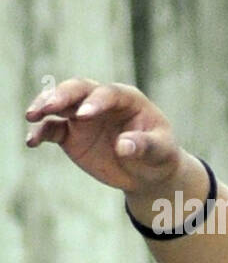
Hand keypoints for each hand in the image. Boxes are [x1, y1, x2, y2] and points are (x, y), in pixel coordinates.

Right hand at [24, 78, 182, 198]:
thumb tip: (123, 146)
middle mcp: (101, 102)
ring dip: (44, 106)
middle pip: (77, 90)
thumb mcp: (161, 151)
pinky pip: (51, 129)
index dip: (96, 102)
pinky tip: (31, 141)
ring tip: (31, 116)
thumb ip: (145, 146)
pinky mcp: (71, 134)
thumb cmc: (159, 155)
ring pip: (59, 104)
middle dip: (62, 96)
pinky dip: (40, 133)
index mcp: (127, 99)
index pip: (108, 94)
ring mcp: (83, 117)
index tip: (84, 115)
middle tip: (49, 107)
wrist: (148, 172)